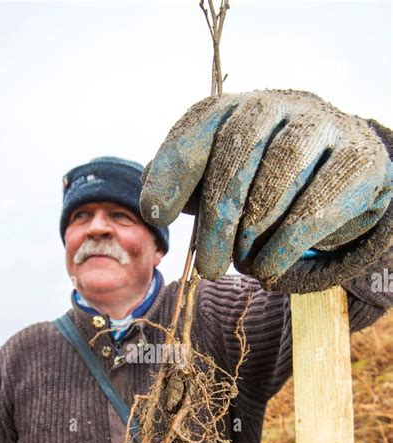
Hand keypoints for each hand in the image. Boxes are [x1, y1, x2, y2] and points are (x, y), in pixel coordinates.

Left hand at [140, 90, 391, 290]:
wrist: (340, 173)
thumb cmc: (265, 179)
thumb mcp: (219, 178)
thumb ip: (186, 185)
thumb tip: (153, 203)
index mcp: (235, 109)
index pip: (199, 130)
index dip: (174, 171)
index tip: (155, 214)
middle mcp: (278, 105)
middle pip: (238, 154)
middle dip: (217, 220)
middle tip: (210, 268)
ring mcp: (322, 126)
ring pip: (279, 176)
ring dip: (254, 232)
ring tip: (244, 265)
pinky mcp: (358, 159)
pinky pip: (318, 204)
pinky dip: (287, 244)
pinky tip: (270, 268)